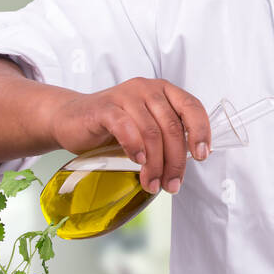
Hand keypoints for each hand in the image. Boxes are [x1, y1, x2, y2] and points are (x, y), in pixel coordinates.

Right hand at [46, 77, 210, 194]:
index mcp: (164, 92)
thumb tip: (184, 167)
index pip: (192, 108)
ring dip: (155, 164)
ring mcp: (126, 95)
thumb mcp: (146, 129)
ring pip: (151, 132)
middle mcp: (148, 89)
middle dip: (176, 161)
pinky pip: (126, 127)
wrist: (71, 119)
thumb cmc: (113, 127)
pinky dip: (135, 147)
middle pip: (172, 127)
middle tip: (172, 185)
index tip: (202, 156)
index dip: (201, 132)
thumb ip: (166, 139)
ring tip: (152, 183)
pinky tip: (137, 161)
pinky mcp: (105, 107)